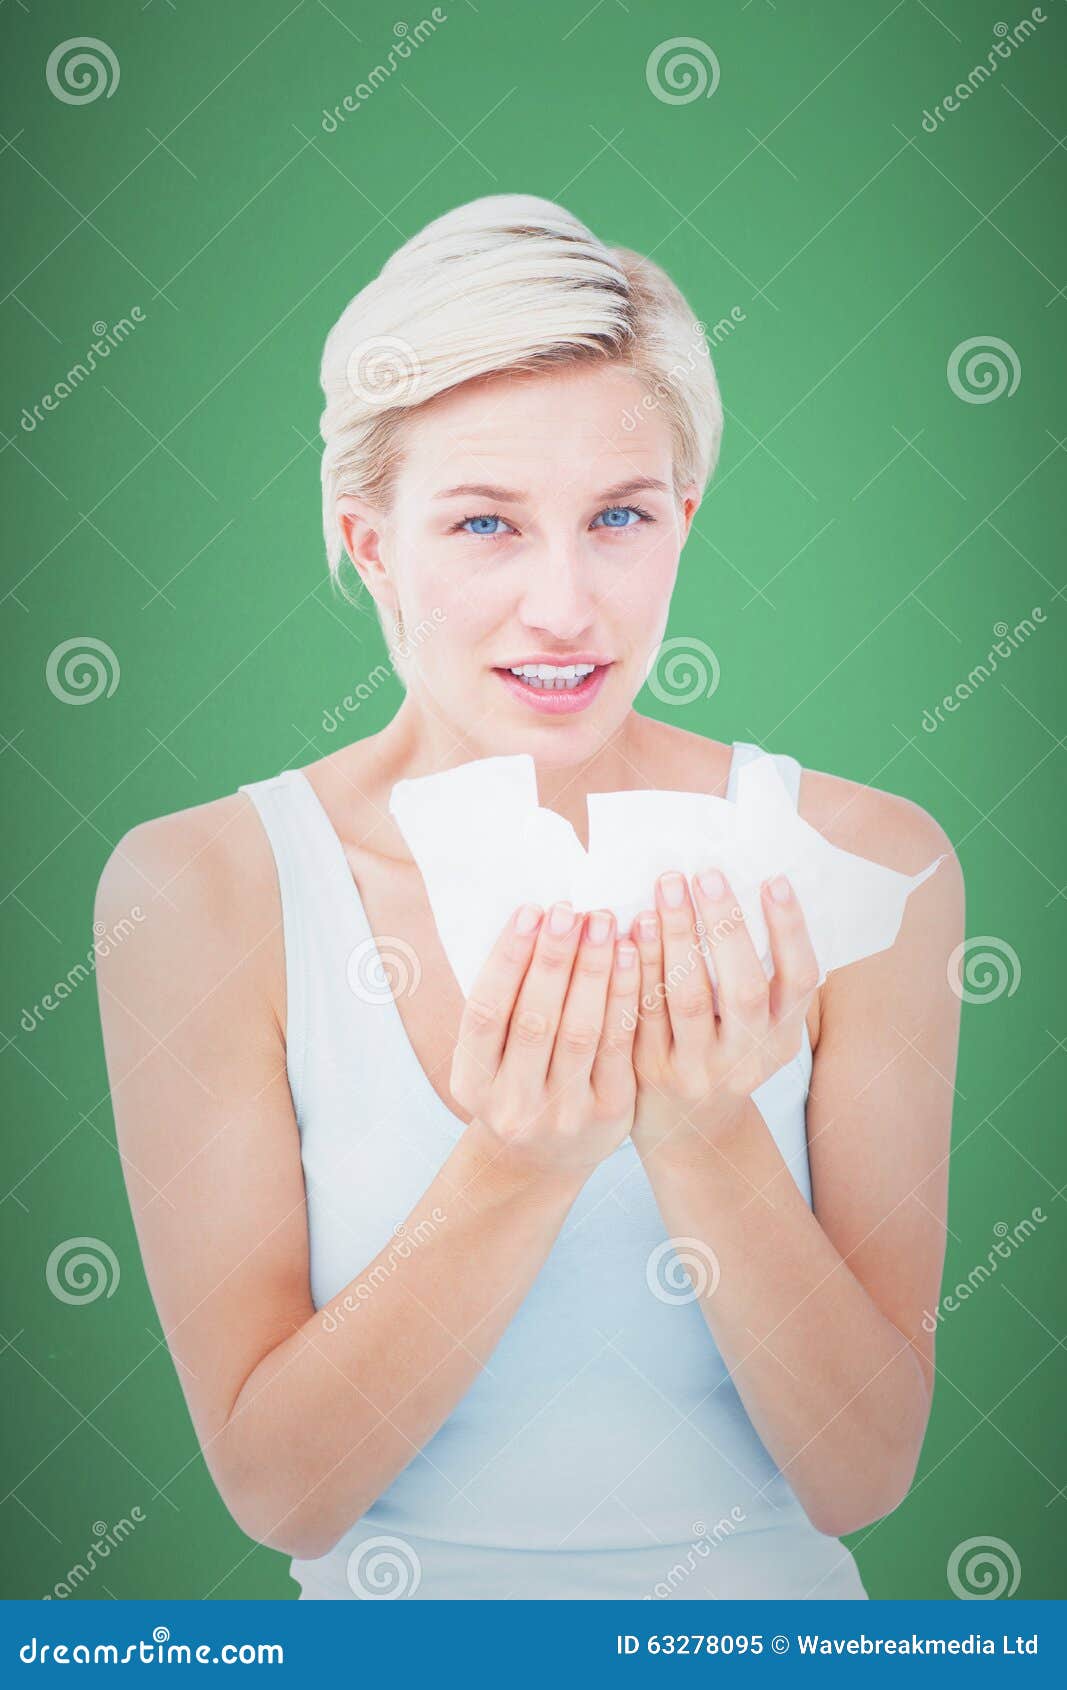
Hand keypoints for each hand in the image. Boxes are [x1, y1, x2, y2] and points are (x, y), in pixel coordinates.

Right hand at [450, 900, 640, 1179]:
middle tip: (571, 909)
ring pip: (580, 1031)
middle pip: (535, 1019)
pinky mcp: (609, 1113)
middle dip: (554, 958)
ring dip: (593, 970)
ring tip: (603, 921)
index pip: (485, 1012)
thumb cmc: (514, 1083)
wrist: (541, 1160)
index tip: (530, 911)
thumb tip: (532, 921)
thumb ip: (502, 1003)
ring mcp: (563, 1114)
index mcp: (471, 1083)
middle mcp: (513, 1104)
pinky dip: (624, 996)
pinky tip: (631, 955)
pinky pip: (618, 1045)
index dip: (507, 960)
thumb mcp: (488, 1057)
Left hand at [628, 867, 819, 1163]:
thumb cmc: (723, 1051)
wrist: (685, 1128)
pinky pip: (645, 1011)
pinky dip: (640, 966)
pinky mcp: (651, 1071)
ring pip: (688, 998)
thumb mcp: (758, 1026)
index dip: (790, 931)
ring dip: (678, 937)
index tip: (775, 880)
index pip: (799, 981)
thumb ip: (759, 974)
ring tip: (668, 887)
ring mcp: (698, 1069)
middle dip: (727, 927)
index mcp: (782, 1037)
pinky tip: (632, 927)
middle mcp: (747, 1058)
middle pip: (742, 989)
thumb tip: (744, 887)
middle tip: (708, 874)